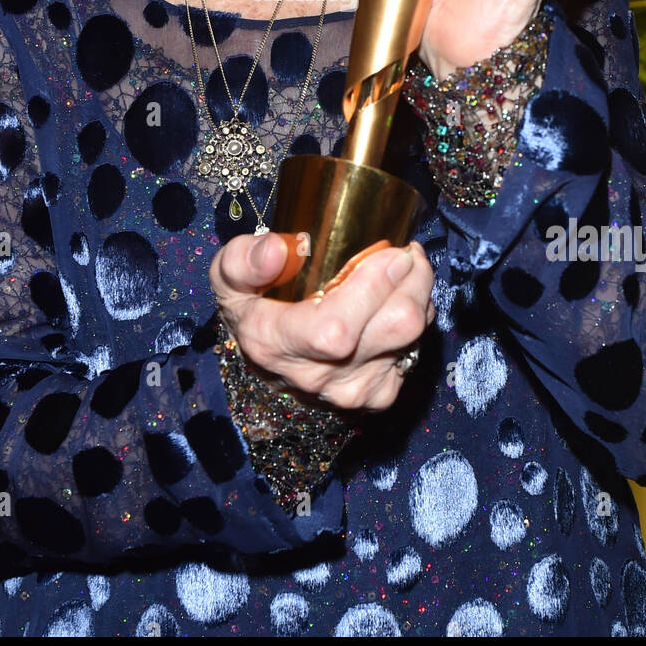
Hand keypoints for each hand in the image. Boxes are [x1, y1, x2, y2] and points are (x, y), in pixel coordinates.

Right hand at [209, 232, 434, 410]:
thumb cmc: (251, 307)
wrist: (266, 361)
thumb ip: (242, 261)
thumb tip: (276, 249)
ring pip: (412, 337)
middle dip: (414, 279)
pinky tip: (395, 302)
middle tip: (407, 249)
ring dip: (417, 294)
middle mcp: (319, 375)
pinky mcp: (378, 396)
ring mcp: (352, 390)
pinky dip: (414, 319)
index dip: (373, 287)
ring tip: (403, 269)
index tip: (393, 252)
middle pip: (395, 328)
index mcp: (278, 344)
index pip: (337, 328)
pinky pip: (415, 350)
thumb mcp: (228, 279)